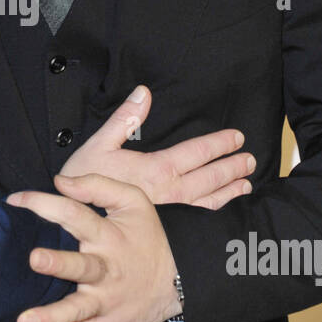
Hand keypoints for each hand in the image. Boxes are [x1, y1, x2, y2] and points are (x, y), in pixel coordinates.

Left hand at [6, 172, 179, 321]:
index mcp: (109, 235)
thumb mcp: (133, 201)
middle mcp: (105, 268)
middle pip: (80, 266)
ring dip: (48, 316)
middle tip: (34, 259)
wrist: (179, 280)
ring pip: (75, 310)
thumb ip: (96, 185)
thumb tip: (59, 180)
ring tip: (22, 320)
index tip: (14, 200)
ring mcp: (103, 300)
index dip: (44, 204)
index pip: (74, 214)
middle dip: (57, 263)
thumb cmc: (147, 237)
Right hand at [62, 85, 253, 209]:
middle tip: (250, 159)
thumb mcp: (98, 144)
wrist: (71, 220)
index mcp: (156, 169)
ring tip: (246, 184)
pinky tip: (223, 210)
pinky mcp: (164, 229)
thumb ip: (124, 119)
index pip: (197, 153)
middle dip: (232, 166)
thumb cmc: (81, 182)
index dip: (219, 144)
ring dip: (229, 191)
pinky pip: (197, 221)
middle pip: (209, 177)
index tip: (237, 137)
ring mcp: (169, 214)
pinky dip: (215, 213)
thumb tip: (143, 93)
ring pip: (207, 201)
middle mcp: (168, 193)